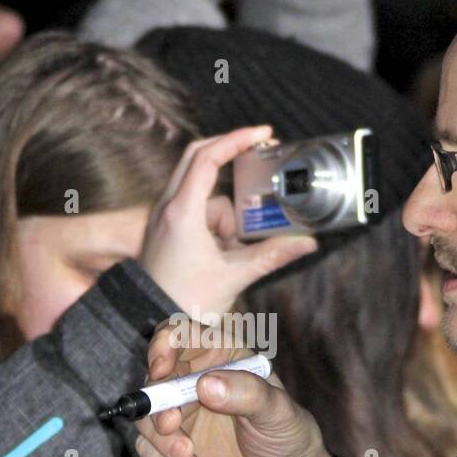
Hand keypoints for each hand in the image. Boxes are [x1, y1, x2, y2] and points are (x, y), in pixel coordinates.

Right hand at [133, 324, 332, 456]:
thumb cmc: (289, 440)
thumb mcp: (279, 413)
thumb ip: (247, 393)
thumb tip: (206, 384)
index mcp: (223, 357)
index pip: (182, 335)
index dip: (164, 345)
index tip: (161, 368)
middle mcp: (196, 380)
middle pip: (155, 374)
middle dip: (156, 399)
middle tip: (171, 424)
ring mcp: (182, 413)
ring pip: (146, 413)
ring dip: (159, 435)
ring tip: (187, 455)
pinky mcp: (172, 445)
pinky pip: (146, 446)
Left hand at [139, 126, 316, 321]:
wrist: (150, 322)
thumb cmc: (184, 302)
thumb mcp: (233, 277)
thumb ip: (271, 255)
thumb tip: (307, 243)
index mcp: (182, 212)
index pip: (208, 158)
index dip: (236, 139)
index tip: (263, 134)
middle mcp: (168, 207)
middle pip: (199, 157)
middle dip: (230, 153)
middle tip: (260, 152)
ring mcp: (163, 215)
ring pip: (203, 191)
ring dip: (226, 211)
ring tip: (232, 250)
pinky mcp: (166, 226)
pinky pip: (197, 208)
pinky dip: (215, 221)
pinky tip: (222, 251)